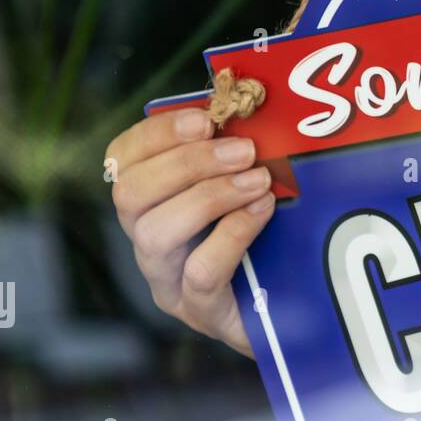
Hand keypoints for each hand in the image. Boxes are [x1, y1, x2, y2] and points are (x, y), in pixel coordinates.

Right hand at [106, 107, 274, 356]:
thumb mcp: (247, 186)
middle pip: (130, 195)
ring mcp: (168, 282)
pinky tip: (263, 210)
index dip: (156, 134)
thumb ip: (236, 153)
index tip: (205, 119)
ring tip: (258, 181)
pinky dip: (232, 234)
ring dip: (209, 196)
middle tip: (243, 150)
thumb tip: (248, 108)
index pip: (122, 159)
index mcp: (151, 203)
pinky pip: (200, 272)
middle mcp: (147, 242)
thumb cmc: (269, 236)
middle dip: (186, 163)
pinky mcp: (201, 312)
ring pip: (155, 233)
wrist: (298, 308)